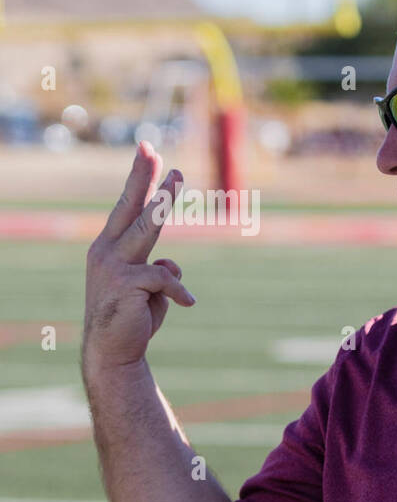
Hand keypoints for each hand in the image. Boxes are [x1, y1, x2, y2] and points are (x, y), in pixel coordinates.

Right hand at [82, 142, 194, 371]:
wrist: (113, 351)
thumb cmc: (133, 317)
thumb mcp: (150, 289)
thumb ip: (160, 270)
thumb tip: (171, 264)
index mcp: (109, 248)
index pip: (126, 208)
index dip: (139, 180)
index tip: (149, 152)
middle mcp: (106, 251)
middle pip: (130, 208)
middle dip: (143, 177)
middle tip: (152, 150)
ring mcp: (113, 266)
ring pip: (145, 227)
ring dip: (163, 202)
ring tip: (178, 178)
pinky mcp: (125, 284)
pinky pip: (166, 277)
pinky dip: (179, 291)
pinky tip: (186, 303)